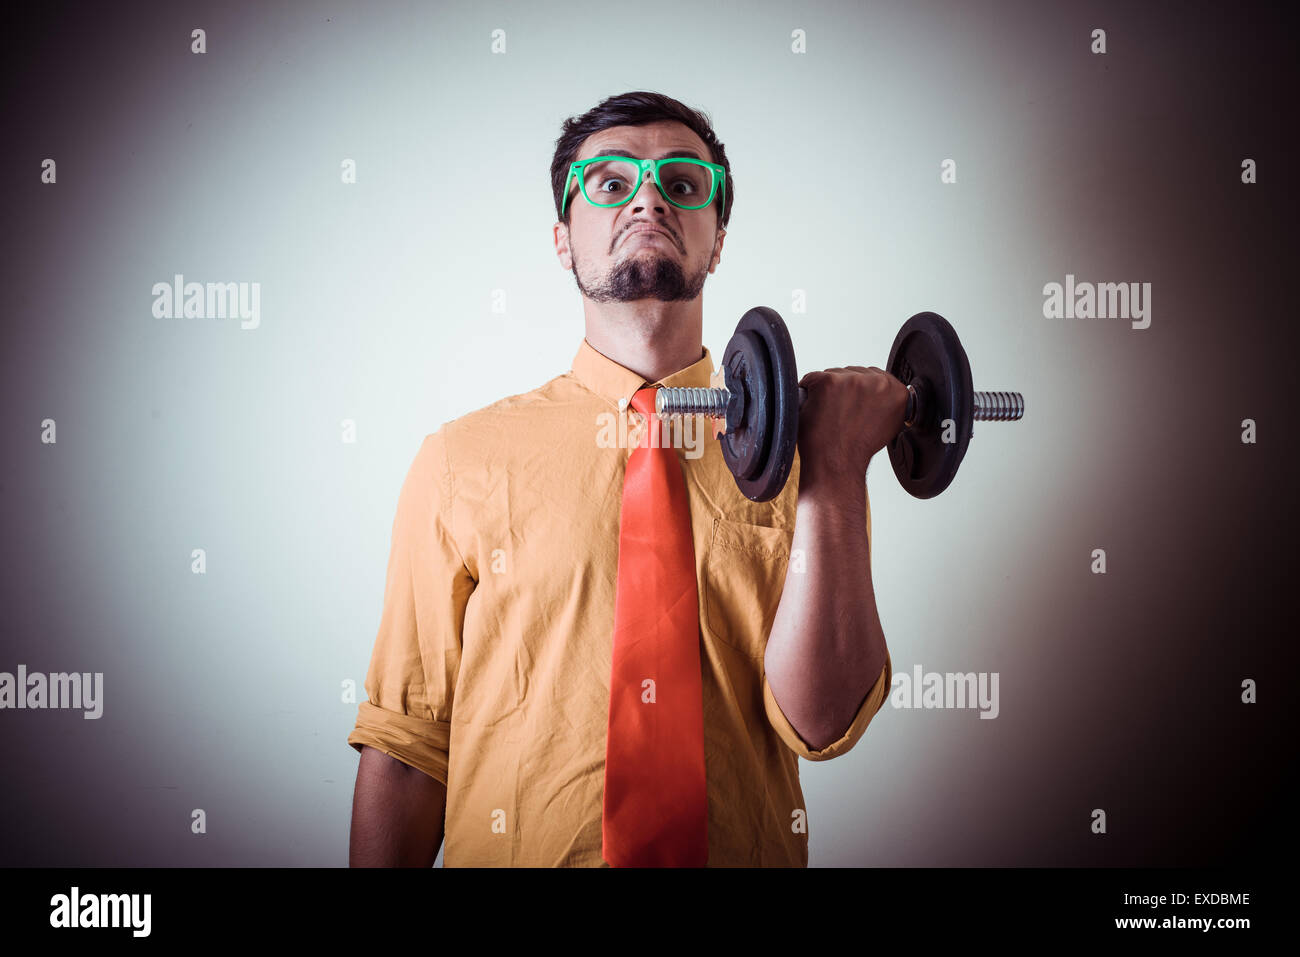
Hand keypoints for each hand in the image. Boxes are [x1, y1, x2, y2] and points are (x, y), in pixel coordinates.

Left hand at [796, 366, 908, 492]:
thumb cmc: (855, 449)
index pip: (874, 376)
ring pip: (833, 375)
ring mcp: (852, 380)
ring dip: (827, 391)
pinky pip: (811, 379)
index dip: (859, 392)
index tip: (853, 405)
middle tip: (840, 415)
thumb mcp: (886, 425)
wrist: (836, 465)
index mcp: (896, 391)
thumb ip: (887, 403)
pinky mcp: (828, 382)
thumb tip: (879, 393)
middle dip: (844, 390)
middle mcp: (877, 382)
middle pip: (853, 373)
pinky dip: (808, 393)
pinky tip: (815, 411)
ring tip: (829, 416)